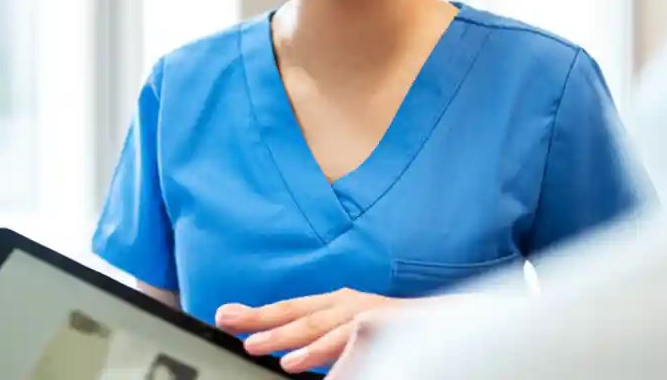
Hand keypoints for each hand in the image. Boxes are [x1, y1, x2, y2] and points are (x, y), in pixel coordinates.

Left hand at [215, 289, 404, 373]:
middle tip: (231, 326)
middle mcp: (349, 304)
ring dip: (290, 339)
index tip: (223, 315)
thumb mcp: (347, 333)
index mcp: (337, 303)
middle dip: (263, 320)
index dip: (257, 312)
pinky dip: (326, 356)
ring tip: (261, 348)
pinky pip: (351, 343)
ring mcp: (368, 314)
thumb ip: (318, 340)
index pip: (290, 308)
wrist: (443, 327)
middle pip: (299, 314)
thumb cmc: (394, 334)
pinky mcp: (385, 327)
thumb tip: (283, 351)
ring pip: (321, 328)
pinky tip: (301, 363)